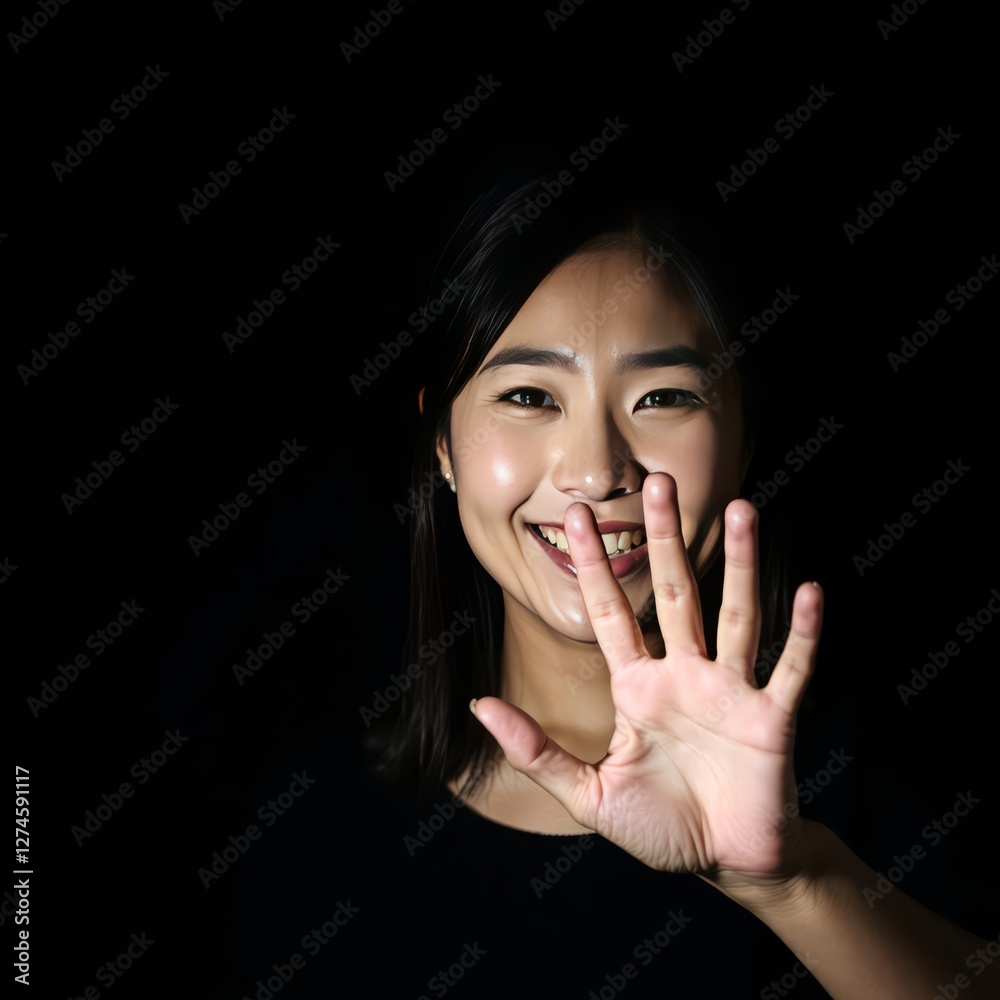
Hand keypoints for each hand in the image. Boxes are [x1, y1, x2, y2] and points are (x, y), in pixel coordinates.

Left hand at [470, 472, 822, 885]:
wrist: (725, 865)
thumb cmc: (659, 826)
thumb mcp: (588, 794)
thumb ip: (536, 751)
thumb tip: (479, 705)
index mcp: (638, 688)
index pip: (612, 613)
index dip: (595, 566)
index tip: (577, 516)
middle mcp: (685, 676)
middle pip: (674, 593)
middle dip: (665, 539)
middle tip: (659, 481)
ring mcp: (730, 692)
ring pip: (735, 614)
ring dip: (742, 564)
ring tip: (742, 508)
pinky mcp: (772, 719)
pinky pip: (789, 669)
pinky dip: (801, 634)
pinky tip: (809, 592)